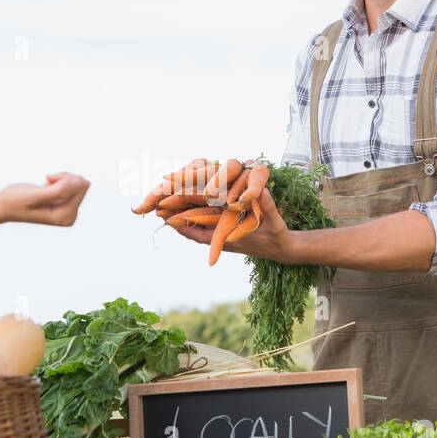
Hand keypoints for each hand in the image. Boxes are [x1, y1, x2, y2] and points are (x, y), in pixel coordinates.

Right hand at [0, 172, 89, 225]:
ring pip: (77, 183)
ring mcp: (68, 211)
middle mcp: (69, 216)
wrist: (4, 206)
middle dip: (63, 178)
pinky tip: (46, 188)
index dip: (65, 178)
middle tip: (47, 181)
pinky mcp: (65, 205)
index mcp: (65, 217)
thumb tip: (82, 182)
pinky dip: (58, 180)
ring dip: (60, 179)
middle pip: (81, 185)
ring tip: (45, 184)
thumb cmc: (16, 201)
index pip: (81, 187)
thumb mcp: (35, 195)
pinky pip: (73, 185)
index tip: (48, 180)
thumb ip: (59, 190)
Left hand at [168, 188, 292, 262]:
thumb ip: (268, 206)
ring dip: (178, 214)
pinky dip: (191, 214)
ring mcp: (222, 230)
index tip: (165, 218)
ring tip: (160, 204)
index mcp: (228, 236)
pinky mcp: (225, 224)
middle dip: (173, 217)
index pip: (199, 231)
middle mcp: (220, 234)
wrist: (282, 247)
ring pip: (195, 221)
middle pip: (192, 226)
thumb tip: (262, 190)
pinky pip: (203, 219)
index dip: (182, 224)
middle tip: (153, 208)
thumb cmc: (277, 236)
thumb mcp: (274, 221)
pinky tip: (181, 204)